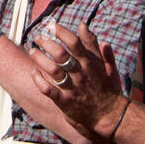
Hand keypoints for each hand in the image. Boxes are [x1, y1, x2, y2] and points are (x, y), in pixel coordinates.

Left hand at [31, 21, 125, 141]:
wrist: (112, 118)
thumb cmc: (109, 89)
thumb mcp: (106, 65)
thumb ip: (94, 45)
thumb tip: (83, 25)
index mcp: (90, 64)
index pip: (73, 42)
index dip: (60, 31)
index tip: (50, 25)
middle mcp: (80, 74)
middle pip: (60, 54)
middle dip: (46, 43)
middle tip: (38, 37)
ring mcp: (72, 88)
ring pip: (52, 70)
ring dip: (39, 58)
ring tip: (32, 51)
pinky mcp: (66, 102)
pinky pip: (49, 90)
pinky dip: (39, 80)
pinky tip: (34, 72)